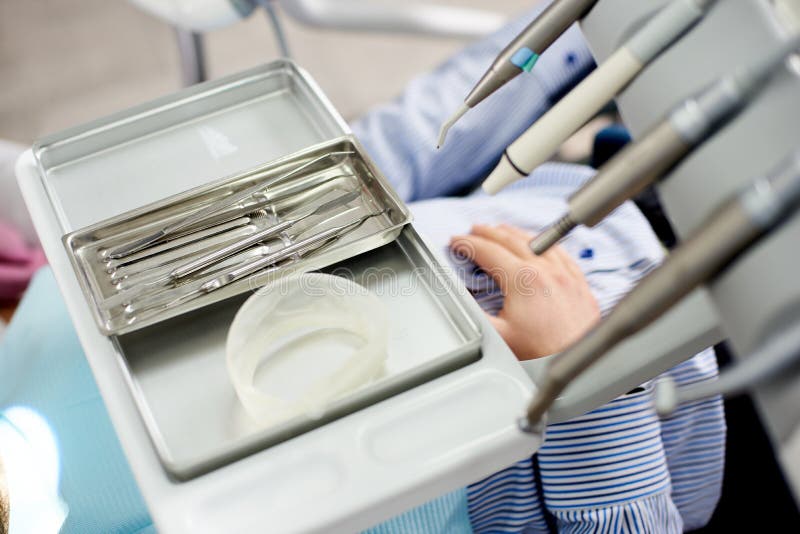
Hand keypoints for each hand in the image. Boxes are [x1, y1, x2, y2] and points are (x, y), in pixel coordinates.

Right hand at [450, 224, 599, 359]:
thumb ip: (473, 315)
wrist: (582, 364)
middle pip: (511, 240)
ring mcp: (565, 273)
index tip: (456, 242)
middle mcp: (546, 270)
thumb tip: (456, 299)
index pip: (488, 251)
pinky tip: (539, 243)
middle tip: (473, 230)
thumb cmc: (543, 354)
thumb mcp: (498, 337)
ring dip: (514, 233)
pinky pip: (560, 251)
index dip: (468, 244)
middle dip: (488, 232)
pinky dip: (543, 242)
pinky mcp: (579, 281)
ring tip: (500, 230)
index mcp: (523, 280)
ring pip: (536, 241)